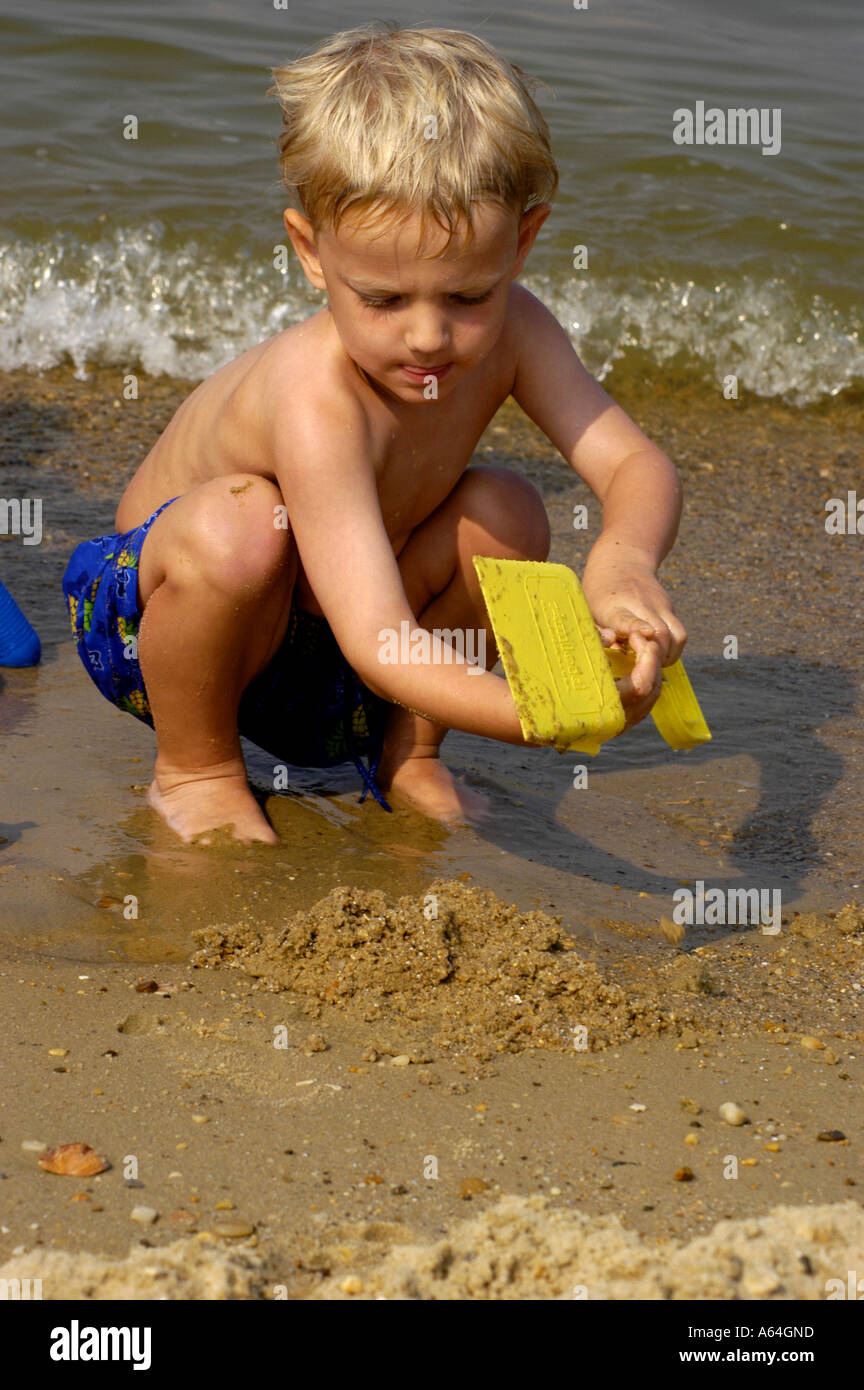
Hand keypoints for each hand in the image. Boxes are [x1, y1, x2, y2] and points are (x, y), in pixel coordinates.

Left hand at [584, 568, 686, 729]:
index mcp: (614, 606)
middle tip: (642, 677)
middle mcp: (642, 604)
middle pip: (661, 633)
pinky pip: (680, 634)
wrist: (621, 559)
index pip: (627, 619)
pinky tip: (659, 657)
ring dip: (667, 657)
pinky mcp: (670, 608)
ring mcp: (660, 604)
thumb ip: (597, 635)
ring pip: (676, 636)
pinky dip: (673, 650)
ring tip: (650, 668)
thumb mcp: (588, 610)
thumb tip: (609, 656)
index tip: (644, 639)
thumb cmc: (597, 592)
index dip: (636, 629)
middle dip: (655, 659)